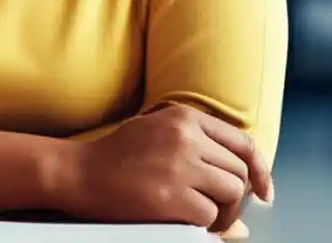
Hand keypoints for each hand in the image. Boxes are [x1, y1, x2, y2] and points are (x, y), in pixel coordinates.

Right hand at [63, 104, 272, 232]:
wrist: (77, 173)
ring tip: (200, 215)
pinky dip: (201, 223)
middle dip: (234, 197)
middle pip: (239, 172)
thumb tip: (245, 180)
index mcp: (183, 117)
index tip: (263, 190)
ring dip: (221, 212)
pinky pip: (209, 215)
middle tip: (215, 209)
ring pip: (231, 194)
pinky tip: (181, 219)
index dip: (260, 170)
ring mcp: (179, 165)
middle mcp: (185, 137)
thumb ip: (197, 145)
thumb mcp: (155, 131)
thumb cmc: (115, 156)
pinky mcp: (172, 195)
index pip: (243, 143)